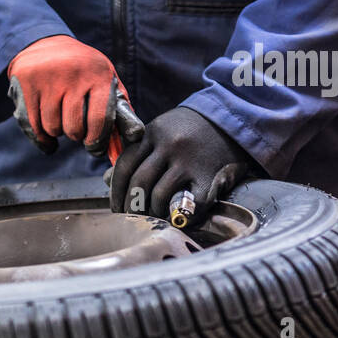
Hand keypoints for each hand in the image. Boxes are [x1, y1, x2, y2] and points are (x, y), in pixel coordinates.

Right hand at [7, 35, 131, 154]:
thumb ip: (119, 106)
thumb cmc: (81, 67)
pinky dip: (40, 137)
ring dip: (56, 132)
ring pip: (51, 128)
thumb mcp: (105, 77)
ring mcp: (47, 79)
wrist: (43, 43)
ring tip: (59, 120)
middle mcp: (73, 74)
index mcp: (98, 74)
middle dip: (75, 135)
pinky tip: (46, 136)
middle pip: (73, 128)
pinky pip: (32, 125)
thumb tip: (133, 136)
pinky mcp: (27, 84)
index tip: (94, 147)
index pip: (100, 119)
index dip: (97, 140)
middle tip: (76, 129)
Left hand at [109, 107, 253, 218]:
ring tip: (152, 216)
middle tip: (131, 217)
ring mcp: (189, 160)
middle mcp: (168, 145)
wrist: (230, 119)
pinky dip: (180, 215)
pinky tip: (175, 219)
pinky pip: (190, 203)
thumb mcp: (160, 131)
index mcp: (152, 133)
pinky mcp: (208, 175)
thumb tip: (107, 180)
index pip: (124, 166)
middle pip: (139, 183)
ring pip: (159, 194)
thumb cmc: (189, 129)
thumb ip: (136, 152)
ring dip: (152, 211)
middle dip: (131, 205)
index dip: (115, 190)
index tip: (116, 206)